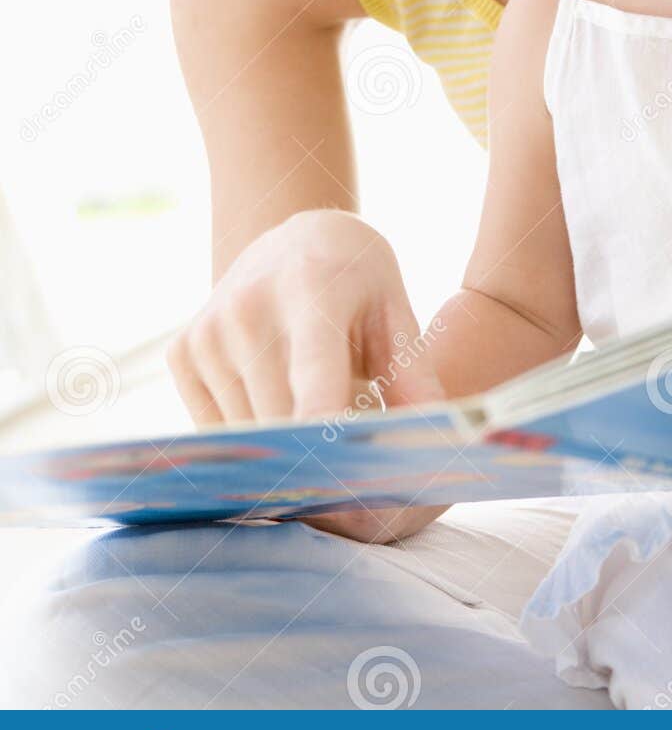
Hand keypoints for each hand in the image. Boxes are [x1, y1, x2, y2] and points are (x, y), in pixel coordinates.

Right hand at [166, 209, 450, 542]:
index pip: (316, 384)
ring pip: (244, 437)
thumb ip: (415, 380)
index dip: (330, 445)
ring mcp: (207, 331)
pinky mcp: (182, 352)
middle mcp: (248, 309)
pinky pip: (215, 430)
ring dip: (278, 452)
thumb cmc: (359, 283)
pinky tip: (274, 406)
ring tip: (311, 434)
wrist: (296, 237)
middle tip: (342, 483)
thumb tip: (432, 449)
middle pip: (279, 423)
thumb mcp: (396, 316)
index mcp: (312, 291)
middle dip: (311, 462)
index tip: (348, 492)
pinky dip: (247, 437)